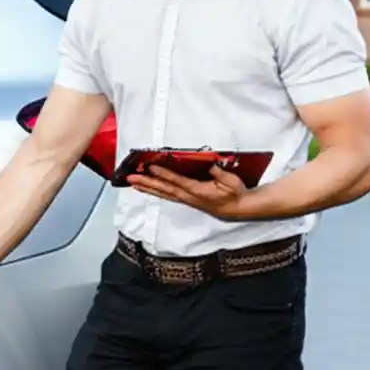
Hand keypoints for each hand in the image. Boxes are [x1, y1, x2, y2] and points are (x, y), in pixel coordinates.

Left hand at [127, 164, 250, 218]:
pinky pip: (167, 195)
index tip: (150, 166)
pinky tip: (148, 188)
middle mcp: (188, 196)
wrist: (238, 208)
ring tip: (133, 182)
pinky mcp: (187, 200)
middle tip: (131, 177)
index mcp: (197, 191)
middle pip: (164, 188)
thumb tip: (206, 162)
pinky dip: (156, 191)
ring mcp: (186, 199)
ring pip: (163, 193)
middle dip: (147, 182)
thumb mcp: (230, 181)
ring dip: (147, 187)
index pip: (177, 181)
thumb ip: (217, 171)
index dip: (163, 173)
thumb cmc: (234, 193)